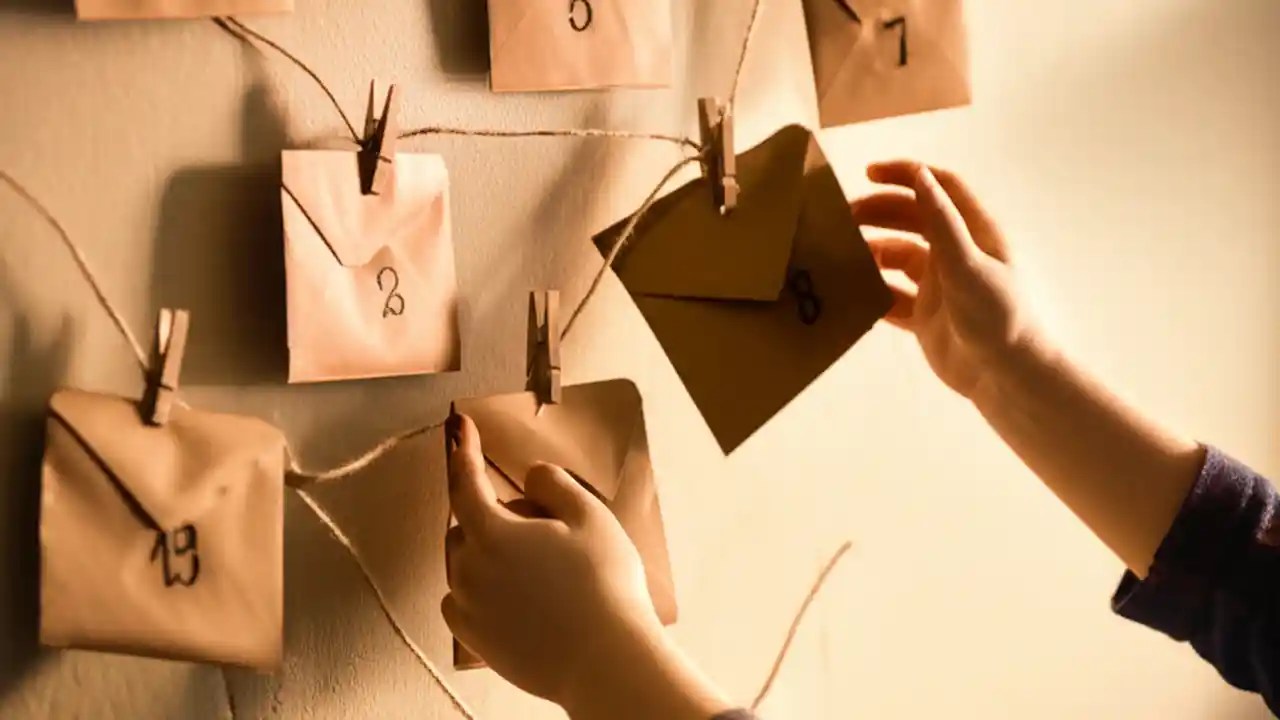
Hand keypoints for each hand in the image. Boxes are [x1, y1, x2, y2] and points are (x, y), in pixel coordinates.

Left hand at [442, 413, 730, 718]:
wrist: (605, 660)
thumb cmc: (603, 588)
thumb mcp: (590, 516)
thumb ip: (553, 484)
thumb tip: (531, 477)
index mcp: (492, 533)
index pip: (465, 481)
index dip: (463, 449)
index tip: (459, 427)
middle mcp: (469, 570)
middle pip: (466, 525)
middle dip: (495, 516)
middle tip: (545, 529)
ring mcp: (469, 608)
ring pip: (466, 563)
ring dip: (490, 553)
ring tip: (543, 570)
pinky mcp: (475, 640)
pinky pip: (464, 601)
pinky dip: (481, 589)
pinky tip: (520, 597)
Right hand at [852, 161, 1044, 399]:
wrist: (1006, 377)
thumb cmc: (997, 315)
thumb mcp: (968, 264)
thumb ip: (942, 222)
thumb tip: (919, 175)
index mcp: (974, 233)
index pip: (939, 188)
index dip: (907, 174)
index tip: (869, 173)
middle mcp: (955, 254)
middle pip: (912, 219)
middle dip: (879, 212)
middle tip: (843, 218)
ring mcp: (938, 286)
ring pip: (897, 257)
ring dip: (871, 252)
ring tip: (843, 256)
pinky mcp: (924, 317)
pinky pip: (890, 297)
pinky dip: (871, 292)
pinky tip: (849, 291)